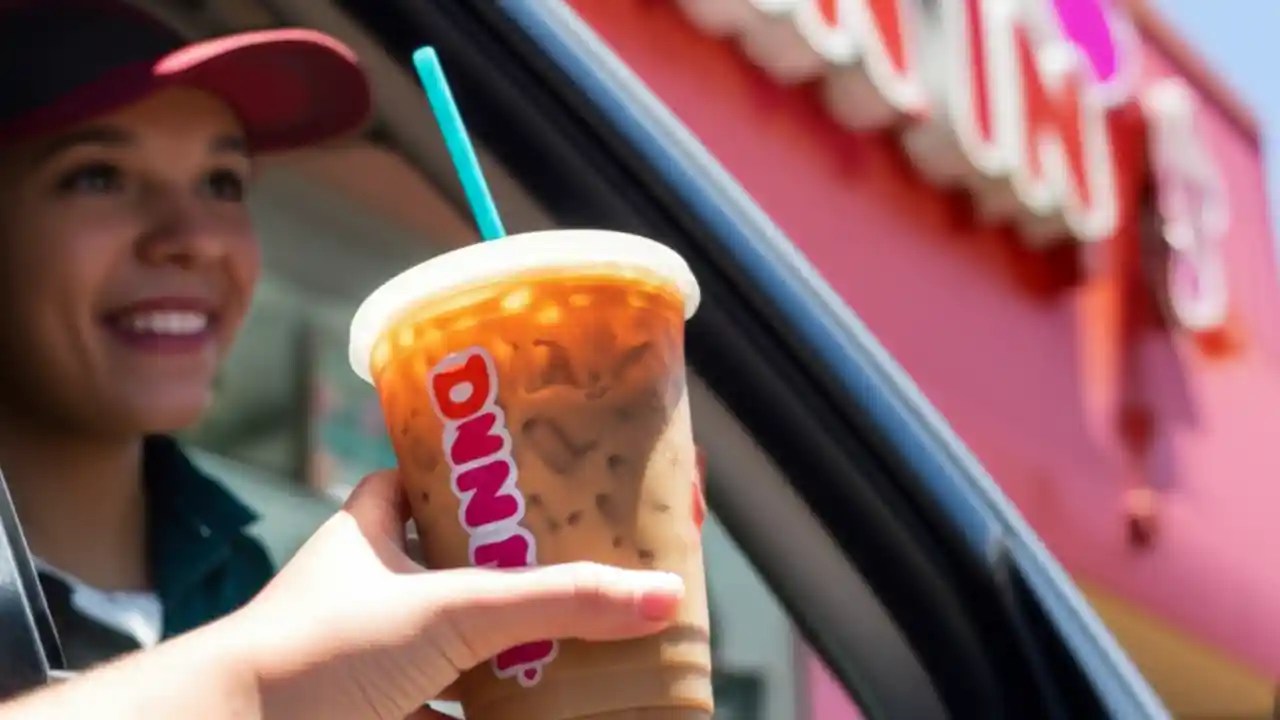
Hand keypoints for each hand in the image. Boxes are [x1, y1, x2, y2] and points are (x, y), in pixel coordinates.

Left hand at [234, 470, 684, 719]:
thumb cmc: (316, 651)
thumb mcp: (450, 610)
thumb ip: (555, 602)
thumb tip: (659, 595)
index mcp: (369, 534)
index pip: (420, 478)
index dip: (472, 471)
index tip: (535, 469)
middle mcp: (366, 590)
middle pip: (452, 566)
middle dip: (513, 571)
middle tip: (582, 560)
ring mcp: (368, 658)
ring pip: (451, 645)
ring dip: (506, 649)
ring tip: (580, 638)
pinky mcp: (376, 715)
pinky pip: (445, 708)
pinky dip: (490, 712)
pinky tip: (541, 712)